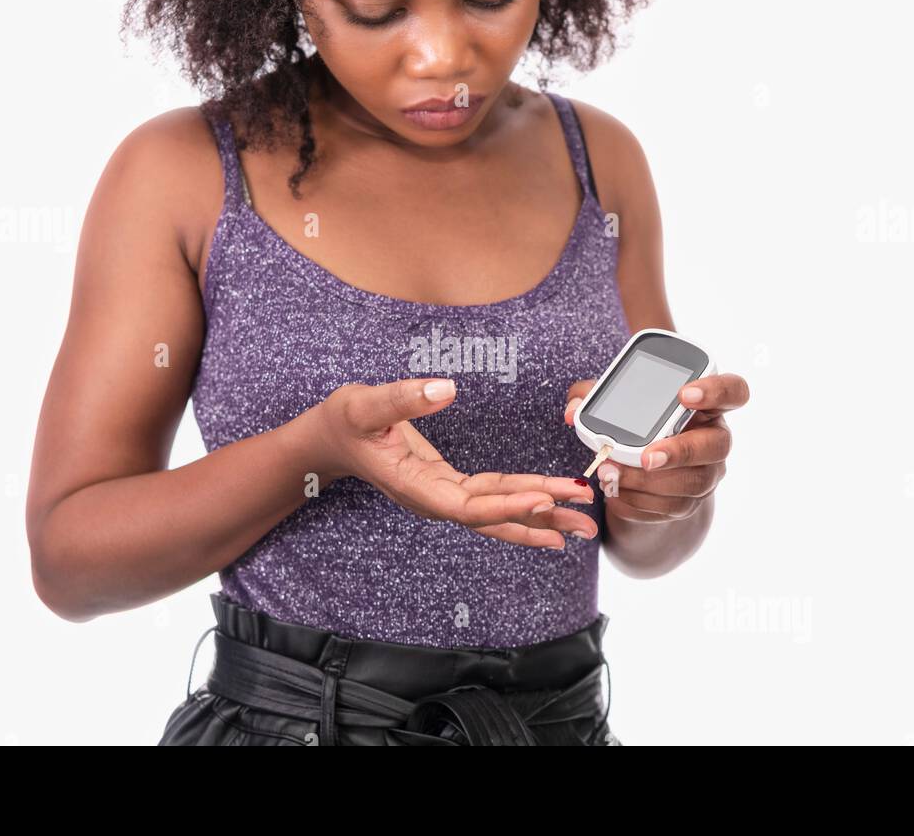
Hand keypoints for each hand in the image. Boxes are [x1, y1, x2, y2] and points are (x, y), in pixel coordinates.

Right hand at [315, 377, 596, 548]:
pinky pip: (492, 499)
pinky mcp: (449, 486)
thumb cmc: (343, 422)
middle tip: (585, 521)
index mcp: (414, 487)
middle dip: (540, 517)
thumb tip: (445, 389)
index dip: (507, 505)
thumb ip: (402, 398)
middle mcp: (433, 499)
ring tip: (582, 524)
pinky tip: (549, 507)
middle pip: (493, 516)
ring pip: (497, 513)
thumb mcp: (363, 404)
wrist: (328, 440)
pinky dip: (522, 503)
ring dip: (540, 517)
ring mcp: (442, 496)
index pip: (468, 506)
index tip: (544, 499)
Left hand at [564, 373, 748, 521]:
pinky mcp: (688, 504)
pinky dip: (638, 501)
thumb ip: (592, 396)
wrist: (640, 472)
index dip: (716, 391)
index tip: (685, 394)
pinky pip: (669, 508)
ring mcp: (706, 475)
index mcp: (706, 405)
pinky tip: (615, 492)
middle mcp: (714, 440)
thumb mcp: (614, 403)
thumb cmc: (635, 425)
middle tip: (647, 457)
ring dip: (649, 483)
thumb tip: (573, 411)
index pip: (733, 391)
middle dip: (681, 452)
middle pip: (716, 446)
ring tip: (612, 473)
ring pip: (691, 484)